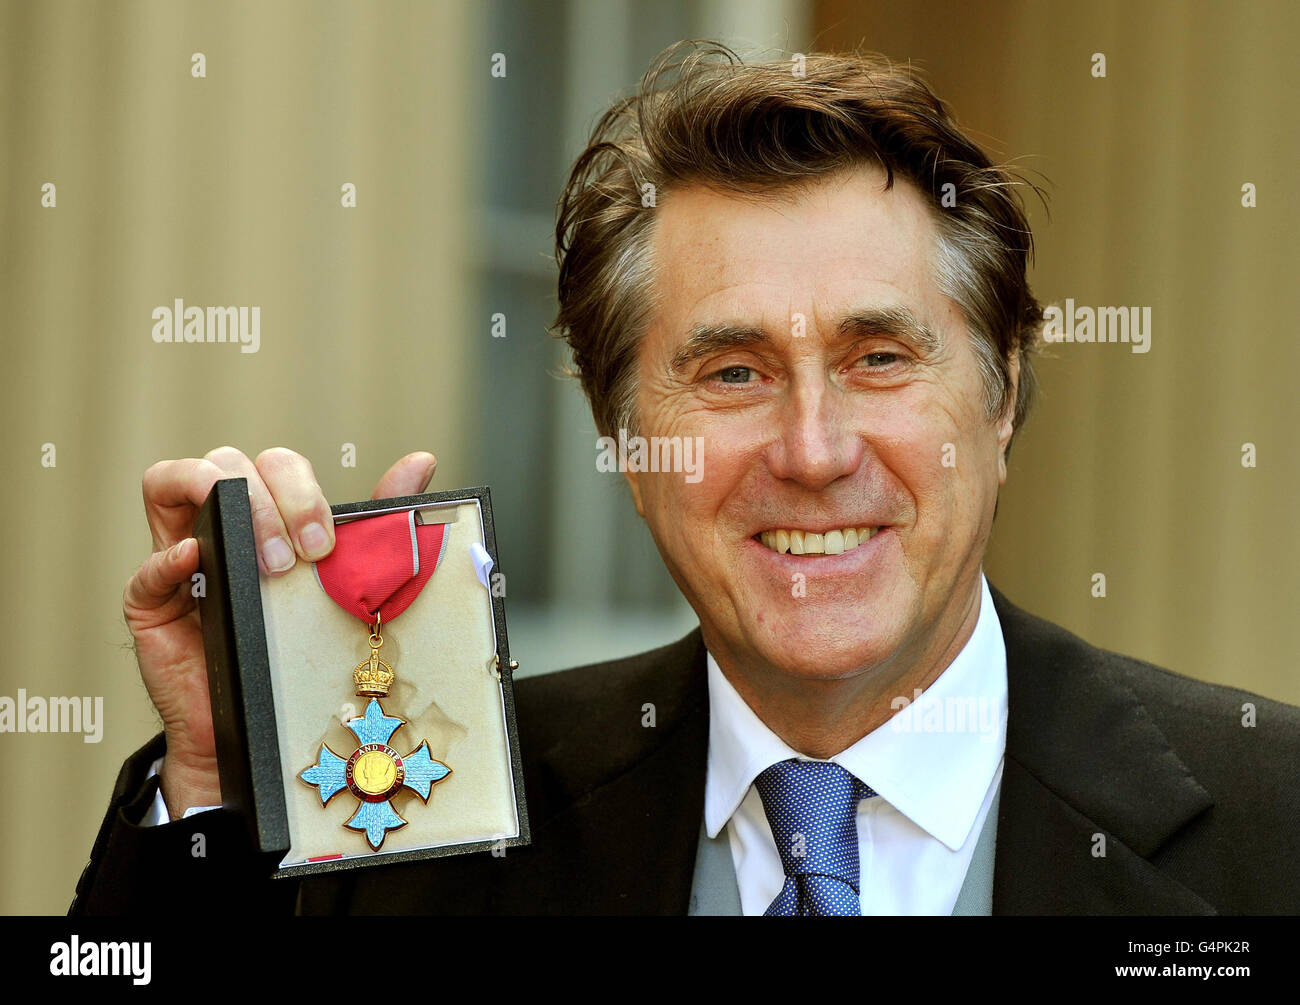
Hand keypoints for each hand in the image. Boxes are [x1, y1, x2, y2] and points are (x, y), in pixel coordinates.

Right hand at [123, 446, 437, 819]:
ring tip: (267, 564)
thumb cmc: (299, 646)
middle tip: (305, 556)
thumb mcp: (343, 576)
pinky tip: (196, 558)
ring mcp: (176, 557)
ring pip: (173, 482)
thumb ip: (375, 521)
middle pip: (228, 462)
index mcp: (263, 513)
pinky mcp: (149, 605)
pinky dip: (168, 557)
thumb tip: (420, 462)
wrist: (265, 725)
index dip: (299, 487)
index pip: (271, 464)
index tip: (327, 542)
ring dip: (228, 508)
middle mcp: (216, 523)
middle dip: (273, 499)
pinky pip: (145, 569)